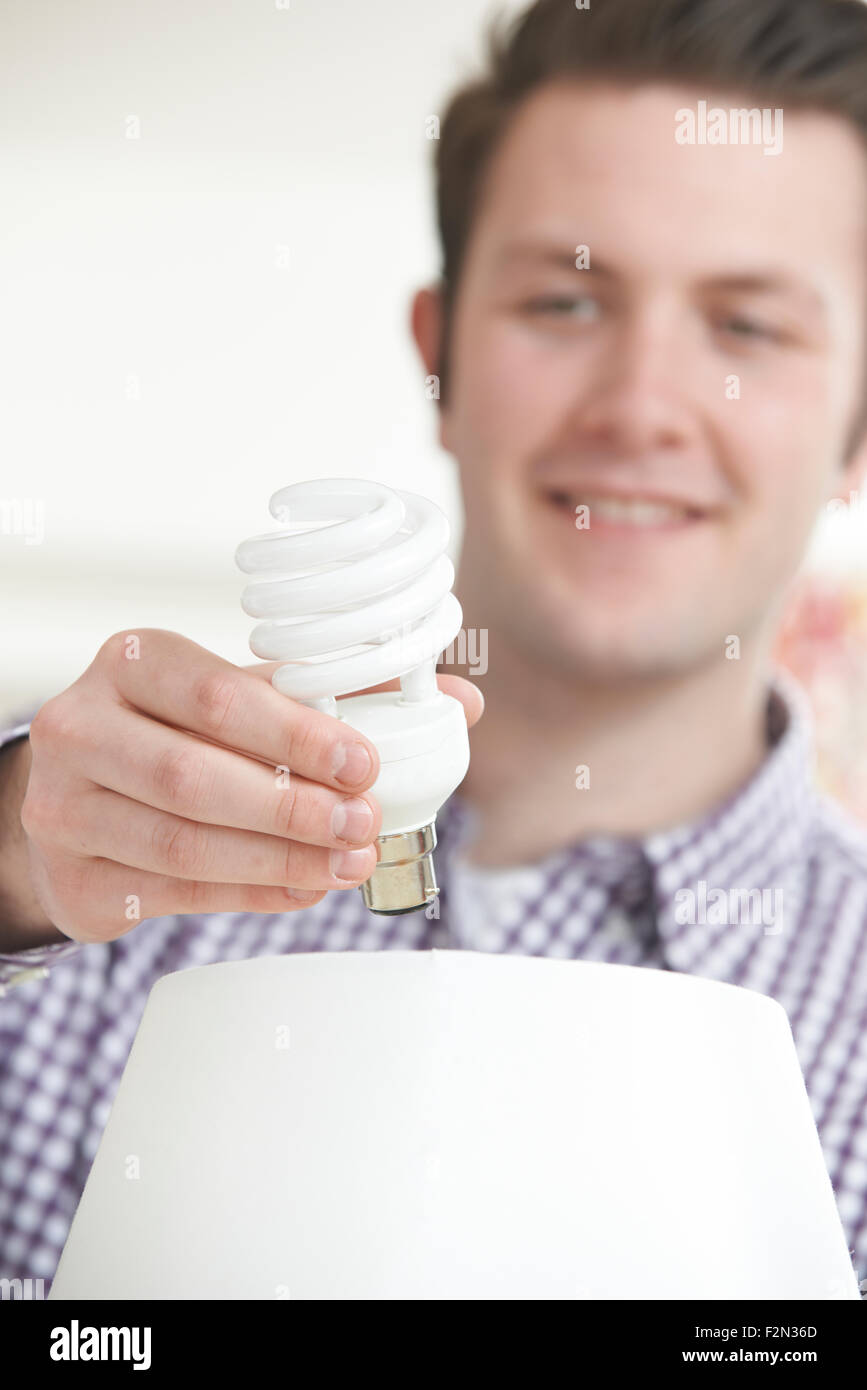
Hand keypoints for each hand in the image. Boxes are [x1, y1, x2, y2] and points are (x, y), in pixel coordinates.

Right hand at [18, 629, 482, 943]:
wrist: (81, 791)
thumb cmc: (174, 731)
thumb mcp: (244, 697)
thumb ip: (339, 696)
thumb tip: (459, 701)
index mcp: (132, 663)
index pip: (216, 696)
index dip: (298, 736)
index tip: (364, 764)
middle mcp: (81, 729)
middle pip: (194, 778)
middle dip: (294, 810)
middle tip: (362, 823)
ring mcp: (65, 809)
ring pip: (183, 845)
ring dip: (281, 862)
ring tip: (345, 863)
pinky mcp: (74, 880)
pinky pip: (174, 895)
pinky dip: (251, 896)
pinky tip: (302, 889)